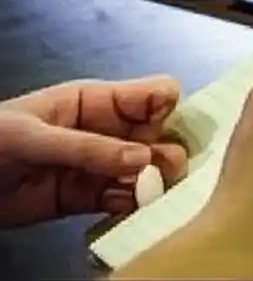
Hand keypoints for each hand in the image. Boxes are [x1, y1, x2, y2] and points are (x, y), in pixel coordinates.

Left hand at [0, 76, 185, 227]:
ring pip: (148, 171)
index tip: (169, 127)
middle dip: (167, 152)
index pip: (153, 94)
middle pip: (159, 134)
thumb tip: (140, 158)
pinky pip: (124, 200)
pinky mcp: (88, 198)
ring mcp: (99, 166)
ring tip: (143, 193)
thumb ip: (87, 147)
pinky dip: (133, 207)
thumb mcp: (31, 136)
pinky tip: (126, 208)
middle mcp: (106, 132)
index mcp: (96, 101)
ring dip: (153, 183)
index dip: (169, 107)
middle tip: (160, 171)